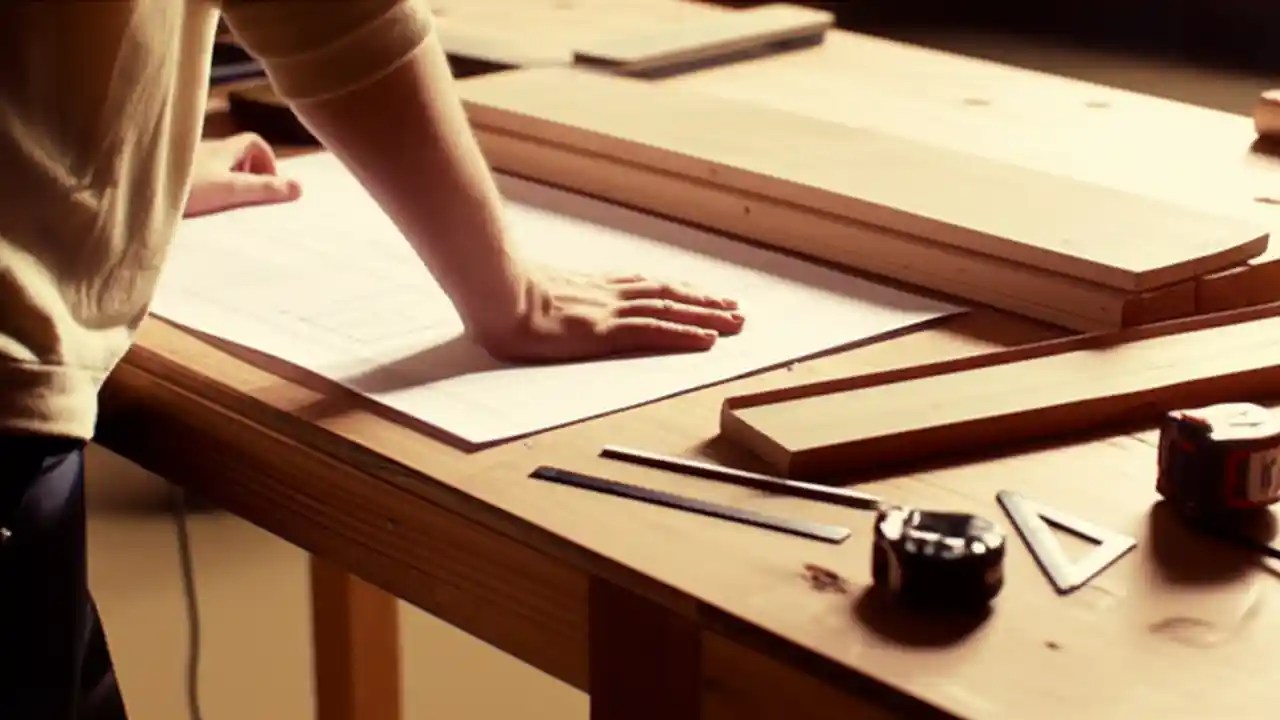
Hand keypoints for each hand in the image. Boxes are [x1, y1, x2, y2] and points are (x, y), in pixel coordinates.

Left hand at [183, 132, 301, 217]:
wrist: (137, 188)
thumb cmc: (187, 185)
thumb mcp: (231, 189)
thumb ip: (263, 189)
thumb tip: (300, 188)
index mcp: (224, 148)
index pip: (253, 141)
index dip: (267, 159)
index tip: (269, 183)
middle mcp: (207, 148)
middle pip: (236, 152)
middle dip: (250, 171)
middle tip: (251, 195)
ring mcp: (187, 159)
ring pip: (217, 164)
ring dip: (229, 180)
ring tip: (228, 202)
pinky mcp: (173, 171)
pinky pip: (198, 174)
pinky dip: (208, 186)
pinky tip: (202, 204)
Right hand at [471, 266, 744, 362]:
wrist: (494, 294)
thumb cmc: (502, 295)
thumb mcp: (533, 294)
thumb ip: (550, 298)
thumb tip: (544, 306)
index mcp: (593, 287)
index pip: (646, 286)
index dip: (678, 291)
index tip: (703, 294)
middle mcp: (609, 294)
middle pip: (668, 295)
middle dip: (704, 302)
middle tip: (736, 308)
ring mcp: (610, 312)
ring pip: (670, 310)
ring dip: (706, 317)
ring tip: (736, 322)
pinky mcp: (606, 332)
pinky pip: (654, 332)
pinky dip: (685, 334)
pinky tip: (708, 340)